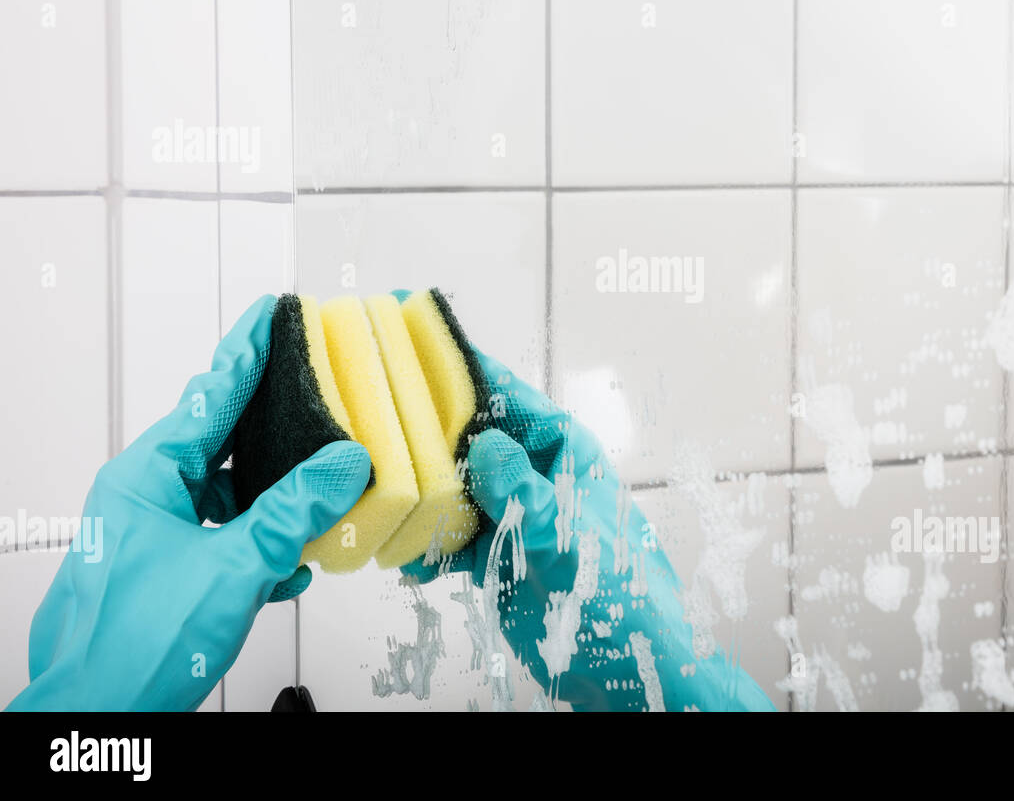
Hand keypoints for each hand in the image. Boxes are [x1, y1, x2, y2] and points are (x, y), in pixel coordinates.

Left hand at [6, 296, 370, 711]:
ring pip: (226, 496)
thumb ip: (293, 511)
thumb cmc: (132, 645)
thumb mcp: (232, 566)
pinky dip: (260, 545)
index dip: (246, 354)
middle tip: (312, 395)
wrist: (95, 718)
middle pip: (220, 444)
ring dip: (274, 500)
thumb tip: (343, 463)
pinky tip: (292, 565)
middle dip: (274, 428)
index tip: (269, 315)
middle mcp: (145, 498)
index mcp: (147, 477)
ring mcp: (153, 537)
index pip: (209, 397)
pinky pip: (222, 540)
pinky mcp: (166, 574)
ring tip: (320, 492)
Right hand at [402, 350, 774, 711]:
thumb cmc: (623, 602)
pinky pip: (454, 539)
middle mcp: (538, 480)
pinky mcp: (500, 558)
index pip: (515, 400)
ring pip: (459, 489)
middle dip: (434, 436)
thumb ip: (526, 493)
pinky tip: (409, 558)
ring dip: (426, 496)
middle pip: (477, 440)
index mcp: (568, 458)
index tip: (429, 346)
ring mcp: (517, 518)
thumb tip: (487, 446)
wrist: (623, 672)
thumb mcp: (570, 541)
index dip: (474, 372)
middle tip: (384, 424)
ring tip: (386, 496)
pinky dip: (430, 546)